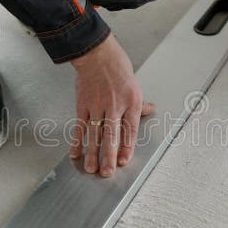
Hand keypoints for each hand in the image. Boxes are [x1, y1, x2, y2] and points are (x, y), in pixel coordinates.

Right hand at [69, 34, 155, 176]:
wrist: (97, 55)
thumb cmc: (118, 69)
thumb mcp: (135, 86)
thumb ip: (141, 104)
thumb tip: (152, 110)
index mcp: (131, 102)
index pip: (130, 130)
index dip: (126, 147)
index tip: (123, 162)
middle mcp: (114, 105)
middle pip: (111, 135)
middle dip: (108, 156)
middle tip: (106, 172)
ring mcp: (96, 106)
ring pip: (94, 134)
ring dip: (91, 153)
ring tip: (90, 168)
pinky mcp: (82, 105)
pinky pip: (79, 126)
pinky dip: (77, 141)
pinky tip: (75, 153)